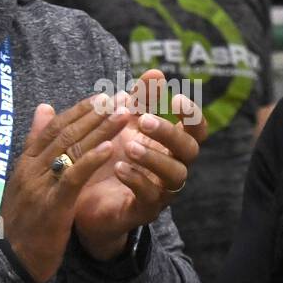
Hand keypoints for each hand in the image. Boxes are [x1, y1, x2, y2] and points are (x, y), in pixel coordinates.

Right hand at [0, 94, 132, 282]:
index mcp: (26, 162)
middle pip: (65, 133)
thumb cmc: (23, 224)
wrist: (9, 261)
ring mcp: (40, 186)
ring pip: (71, 149)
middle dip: (94, 114)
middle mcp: (31, 169)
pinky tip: (111, 148)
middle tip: (119, 97)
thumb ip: (35, 145)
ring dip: (100, 129)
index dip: (79, 110)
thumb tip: (43, 108)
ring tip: (123, 114)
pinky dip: (92, 160)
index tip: (103, 97)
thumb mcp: (26, 182)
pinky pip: (73, 177)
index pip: (53, 127)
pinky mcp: (52, 205)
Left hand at [73, 70, 206, 259]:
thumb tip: (156, 71)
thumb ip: (139, 100)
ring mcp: (162, 191)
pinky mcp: (145, 210)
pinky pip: (150, 197)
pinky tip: (119, 167)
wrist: (86, 199)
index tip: (176, 98)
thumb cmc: (111, 156)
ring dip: (154, 158)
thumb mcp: (123, 124)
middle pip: (190, 150)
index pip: (196, 129)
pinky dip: (137, 180)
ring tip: (129, 146)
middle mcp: (173, 167)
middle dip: (170, 133)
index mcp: (171, 145)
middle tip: (144, 121)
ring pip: (175, 175)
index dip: (192, 114)